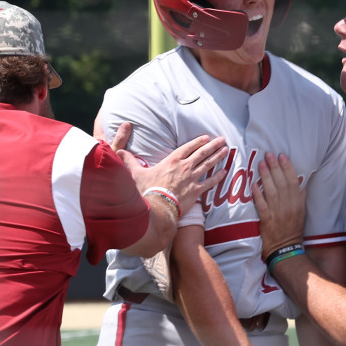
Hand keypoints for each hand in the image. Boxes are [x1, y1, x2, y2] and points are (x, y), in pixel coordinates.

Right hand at [111, 122, 228, 213]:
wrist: (158, 207)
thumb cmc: (147, 190)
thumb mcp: (136, 173)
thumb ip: (129, 161)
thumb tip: (118, 152)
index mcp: (172, 160)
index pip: (188, 147)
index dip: (198, 141)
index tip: (206, 137)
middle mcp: (185, 167)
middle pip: (202, 153)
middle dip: (213, 145)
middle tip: (223, 140)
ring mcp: (192, 179)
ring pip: (208, 165)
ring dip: (218, 157)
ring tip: (226, 150)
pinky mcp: (196, 191)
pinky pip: (210, 183)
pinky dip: (218, 177)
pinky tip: (224, 172)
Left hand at [252, 152, 306, 257]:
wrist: (286, 249)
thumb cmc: (293, 230)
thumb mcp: (301, 213)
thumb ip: (300, 198)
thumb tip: (301, 183)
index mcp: (297, 204)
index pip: (293, 181)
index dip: (287, 167)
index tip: (282, 156)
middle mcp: (289, 207)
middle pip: (282, 183)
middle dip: (275, 167)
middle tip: (269, 155)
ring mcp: (278, 214)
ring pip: (272, 192)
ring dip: (266, 177)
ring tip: (261, 164)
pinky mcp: (267, 221)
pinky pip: (262, 205)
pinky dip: (257, 195)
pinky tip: (253, 185)